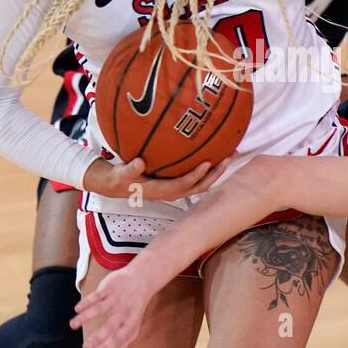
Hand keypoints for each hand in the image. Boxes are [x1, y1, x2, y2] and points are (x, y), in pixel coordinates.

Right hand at [71, 258, 154, 347]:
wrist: (142, 280)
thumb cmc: (133, 309)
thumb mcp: (132, 326)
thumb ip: (120, 343)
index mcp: (131, 323)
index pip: (118, 339)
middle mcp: (124, 312)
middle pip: (109, 328)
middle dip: (96, 339)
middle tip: (85, 347)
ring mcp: (116, 299)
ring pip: (98, 310)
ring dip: (83, 318)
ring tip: (72, 325)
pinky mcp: (109, 287)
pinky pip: (95, 296)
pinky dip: (85, 303)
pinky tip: (77, 310)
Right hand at [82, 155, 230, 204]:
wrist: (118, 186)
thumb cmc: (121, 178)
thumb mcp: (121, 174)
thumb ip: (129, 169)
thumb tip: (139, 162)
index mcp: (162, 191)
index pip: (183, 184)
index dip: (196, 175)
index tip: (207, 163)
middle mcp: (172, 192)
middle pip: (199, 186)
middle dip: (215, 174)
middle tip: (228, 157)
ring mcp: (176, 189)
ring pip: (201, 183)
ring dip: (215, 172)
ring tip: (229, 155)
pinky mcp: (176, 184)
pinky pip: (196, 179)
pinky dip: (208, 170)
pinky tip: (215, 155)